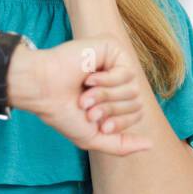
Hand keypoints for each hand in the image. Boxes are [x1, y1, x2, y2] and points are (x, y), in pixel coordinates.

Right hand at [14, 35, 150, 155]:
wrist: (42, 90)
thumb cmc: (61, 112)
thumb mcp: (93, 137)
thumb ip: (121, 145)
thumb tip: (150, 145)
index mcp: (113, 97)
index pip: (136, 114)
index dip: (117, 122)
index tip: (93, 121)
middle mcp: (116, 79)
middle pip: (137, 102)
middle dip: (109, 109)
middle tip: (85, 105)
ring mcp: (115, 63)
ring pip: (133, 89)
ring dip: (104, 96)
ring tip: (84, 93)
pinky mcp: (112, 48)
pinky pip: (126, 73)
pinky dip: (106, 81)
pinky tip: (88, 77)